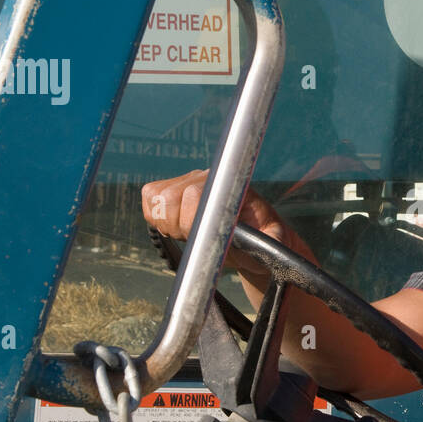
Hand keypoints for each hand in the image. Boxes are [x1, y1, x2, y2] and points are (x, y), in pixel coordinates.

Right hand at [140, 170, 313, 278]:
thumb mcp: (272, 243)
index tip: (195, 236)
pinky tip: (174, 227)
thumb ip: (270, 241)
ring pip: (156, 195)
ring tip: (185, 233)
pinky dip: (154, 214)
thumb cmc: (264, 241)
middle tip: (192, 238)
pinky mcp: (174, 190)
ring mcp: (189, 181)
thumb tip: (268, 240)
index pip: (194, 193)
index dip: (188, 218)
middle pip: (169, 195)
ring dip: (164, 220)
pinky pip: (150, 195)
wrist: (254, 241)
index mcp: (231, 186)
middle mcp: (207, 178)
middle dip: (175, 223)